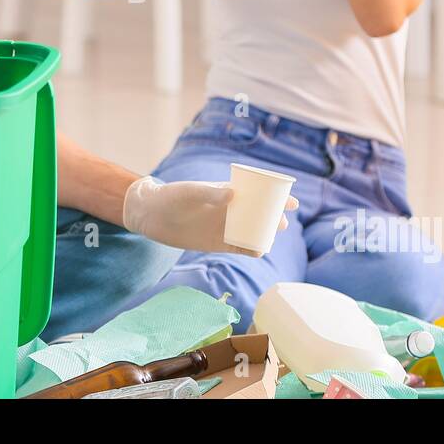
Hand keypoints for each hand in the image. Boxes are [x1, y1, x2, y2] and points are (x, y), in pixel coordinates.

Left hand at [121, 177, 297, 256]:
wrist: (152, 217)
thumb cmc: (171, 197)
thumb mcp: (190, 192)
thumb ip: (211, 194)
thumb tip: (233, 195)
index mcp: (227, 192)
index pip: (257, 192)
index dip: (275, 195)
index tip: (291, 200)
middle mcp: (229, 209)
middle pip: (259, 213)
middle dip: (274, 217)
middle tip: (282, 223)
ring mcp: (224, 227)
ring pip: (252, 231)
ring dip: (265, 234)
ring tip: (272, 237)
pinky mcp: (217, 243)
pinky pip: (239, 247)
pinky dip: (251, 249)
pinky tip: (259, 252)